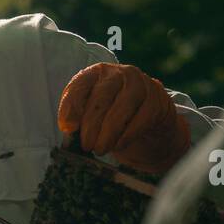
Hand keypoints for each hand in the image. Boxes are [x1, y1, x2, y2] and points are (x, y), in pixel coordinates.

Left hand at [58, 62, 189, 174]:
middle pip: (100, 100)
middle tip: (86, 146)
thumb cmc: (112, 116)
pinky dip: (125, 136)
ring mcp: (140, 85)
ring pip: (120, 110)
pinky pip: (139, 120)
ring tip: (99, 150)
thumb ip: (79, 118)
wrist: (149, 122)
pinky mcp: (156, 101)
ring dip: (107, 134)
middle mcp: (119, 74)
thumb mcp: (93, 113)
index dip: (71, 107)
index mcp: (97, 73)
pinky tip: (117, 146)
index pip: (80, 85)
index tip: (67, 128)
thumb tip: (69, 129)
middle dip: (90, 126)